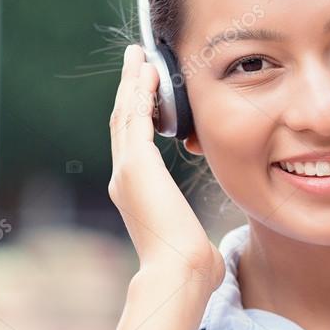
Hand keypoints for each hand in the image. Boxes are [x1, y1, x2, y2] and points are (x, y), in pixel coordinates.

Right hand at [108, 44, 223, 290]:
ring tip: (137, 57)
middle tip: (134, 62)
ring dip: (132, 82)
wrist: (178, 272)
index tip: (144, 92)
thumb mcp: (190, 241)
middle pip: (124, 122)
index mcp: (134, 193)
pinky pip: (135, 115)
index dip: (136, 114)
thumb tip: (206, 252)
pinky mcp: (136, 162)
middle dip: (129, 90)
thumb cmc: (191, 267)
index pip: (133, 143)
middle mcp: (124, 177)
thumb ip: (191, 235)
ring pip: (125, 113)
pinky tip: (146, 70)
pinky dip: (139, 90)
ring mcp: (127, 168)